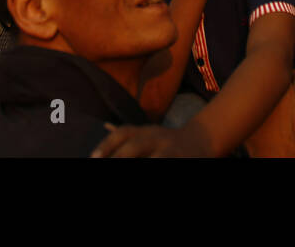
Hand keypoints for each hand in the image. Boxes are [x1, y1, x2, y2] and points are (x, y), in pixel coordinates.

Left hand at [90, 122, 211, 157]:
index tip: (93, 157)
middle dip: (121, 157)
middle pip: (136, 145)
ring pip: (155, 159)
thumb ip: (126, 136)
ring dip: (141, 163)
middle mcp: (157, 138)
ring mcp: (170, 151)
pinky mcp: (181, 161)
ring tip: (122, 167)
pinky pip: (164, 164)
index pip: (123, 133)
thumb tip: (105, 126)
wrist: (201, 140)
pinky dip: (156, 164)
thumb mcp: (147, 134)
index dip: (107, 144)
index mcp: (146, 131)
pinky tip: (151, 166)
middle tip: (104, 165)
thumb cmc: (166, 141)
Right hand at [244, 70, 294, 157]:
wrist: (277, 159)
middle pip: (290, 74)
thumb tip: (235, 97)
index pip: (275, 71)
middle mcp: (288, 94)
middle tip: (282, 73)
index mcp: (272, 93)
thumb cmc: (260, 143)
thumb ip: (247, 106)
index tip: (270, 69)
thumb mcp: (248, 121)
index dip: (273, 69)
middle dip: (286, 72)